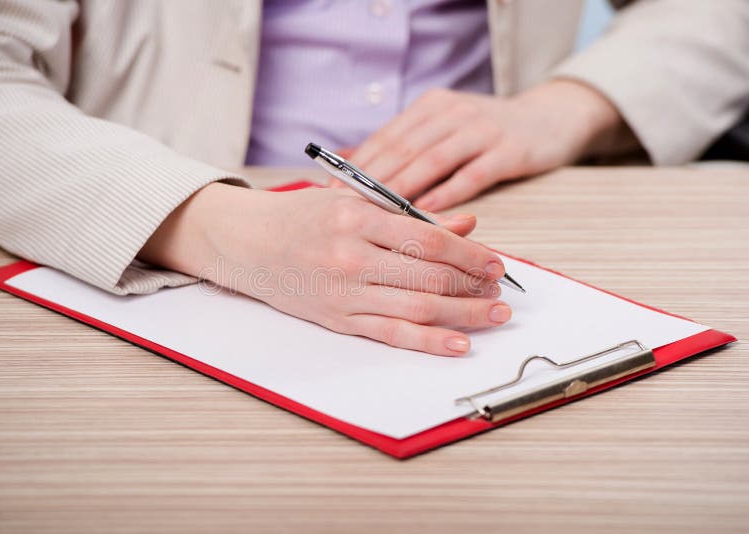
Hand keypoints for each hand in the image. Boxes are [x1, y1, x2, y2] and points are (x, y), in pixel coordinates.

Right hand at [140, 183, 512, 355]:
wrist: (247, 243)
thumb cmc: (301, 217)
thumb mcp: (353, 201)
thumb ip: (409, 215)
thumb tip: (466, 224)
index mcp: (356, 218)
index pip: (429, 239)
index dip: (470, 253)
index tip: (495, 261)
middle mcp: (352, 256)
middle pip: (430, 276)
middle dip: (474, 285)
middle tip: (500, 290)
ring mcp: (345, 292)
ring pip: (418, 308)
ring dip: (464, 315)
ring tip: (494, 316)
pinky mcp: (340, 319)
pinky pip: (392, 334)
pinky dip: (428, 343)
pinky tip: (459, 344)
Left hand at [341, 80, 625, 210]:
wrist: (551, 118)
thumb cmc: (487, 132)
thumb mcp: (443, 127)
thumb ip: (402, 144)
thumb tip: (348, 163)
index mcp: (431, 106)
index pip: (387, 137)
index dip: (358, 166)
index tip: (332, 193)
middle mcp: (453, 113)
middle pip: (405, 148)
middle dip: (372, 181)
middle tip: (346, 210)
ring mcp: (483, 129)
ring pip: (433, 161)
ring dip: (404, 189)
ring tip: (377, 215)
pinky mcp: (509, 150)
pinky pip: (472, 175)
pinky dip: (448, 194)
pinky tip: (427, 213)